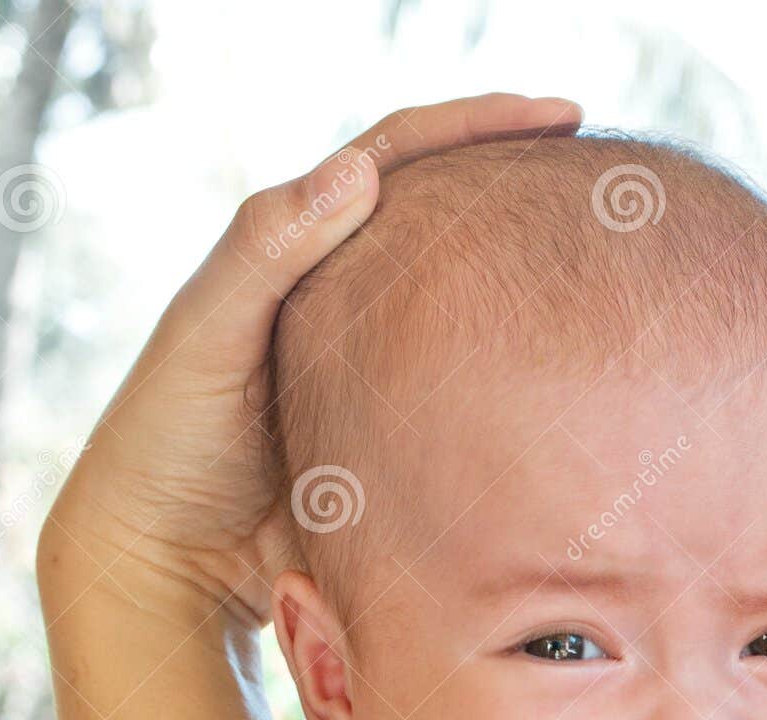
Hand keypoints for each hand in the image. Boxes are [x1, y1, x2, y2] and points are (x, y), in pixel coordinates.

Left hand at [44, 95, 580, 625]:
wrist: (167, 555)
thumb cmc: (168, 438)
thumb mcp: (206, 333)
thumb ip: (266, 252)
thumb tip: (361, 169)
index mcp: (302, 252)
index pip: (399, 159)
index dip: (477, 126)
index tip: (561, 118)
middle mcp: (352, 297)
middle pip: (449, 217)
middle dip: (521, 180)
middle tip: (598, 172)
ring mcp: (385, 366)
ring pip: (468, 303)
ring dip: (528, 273)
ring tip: (599, 255)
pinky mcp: (406, 433)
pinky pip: (475, 389)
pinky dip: (518, 368)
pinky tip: (567, 370)